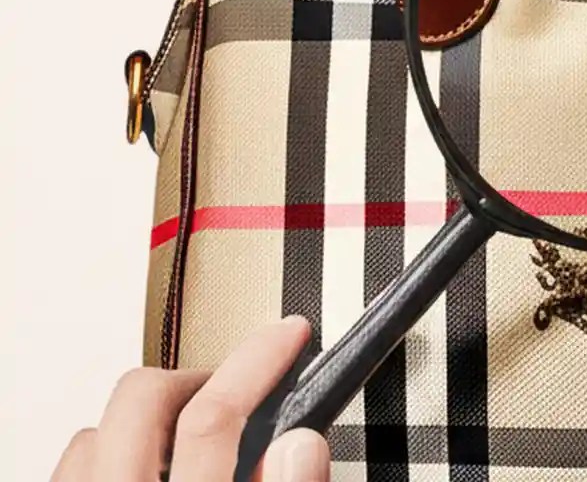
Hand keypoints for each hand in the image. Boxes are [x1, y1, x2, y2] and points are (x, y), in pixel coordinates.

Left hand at [52, 316, 329, 480]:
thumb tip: (301, 441)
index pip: (214, 417)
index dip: (258, 361)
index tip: (289, 334)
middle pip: (144, 398)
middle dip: (203, 378)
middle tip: (247, 388)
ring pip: (96, 427)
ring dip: (150, 420)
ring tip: (195, 437)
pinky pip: (71, 463)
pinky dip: (109, 451)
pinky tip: (147, 468)